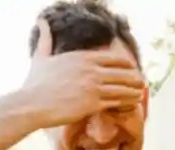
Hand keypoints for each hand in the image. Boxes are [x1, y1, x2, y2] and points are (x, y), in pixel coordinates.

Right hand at [23, 19, 145, 127]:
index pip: (112, 57)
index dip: (125, 63)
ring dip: (134, 90)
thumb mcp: (41, 57)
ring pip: (122, 87)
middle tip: (142, 81)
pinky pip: (116, 102)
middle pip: (121, 71)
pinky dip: (127, 102)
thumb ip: (45, 38)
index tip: (131, 67)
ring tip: (140, 93)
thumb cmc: (35, 83)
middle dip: (133, 77)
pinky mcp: (93, 103)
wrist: (32, 104)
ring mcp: (93, 86)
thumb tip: (41, 21)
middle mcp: (91, 69)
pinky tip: (133, 103)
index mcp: (82, 57)